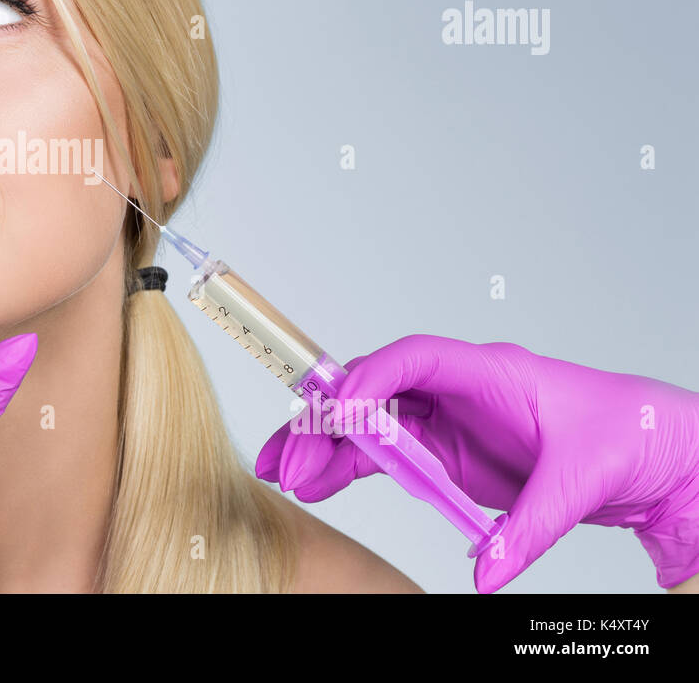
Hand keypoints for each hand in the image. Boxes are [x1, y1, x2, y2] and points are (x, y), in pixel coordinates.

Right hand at [254, 334, 698, 591]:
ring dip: (324, 446)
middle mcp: (455, 390)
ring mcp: (445, 420)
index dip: (372, 379)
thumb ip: (530, 527)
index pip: (414, 360)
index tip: (342, 412)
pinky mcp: (442, 451)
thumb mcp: (579, 481)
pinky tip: (318, 486)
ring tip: (285, 475)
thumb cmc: (619, 436)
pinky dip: (347, 468)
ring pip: (368, 424)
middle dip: (327, 423)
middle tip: (292, 462)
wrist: (646, 449)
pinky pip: (384, 454)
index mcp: (488, 372)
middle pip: (374, 392)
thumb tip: (487, 571)